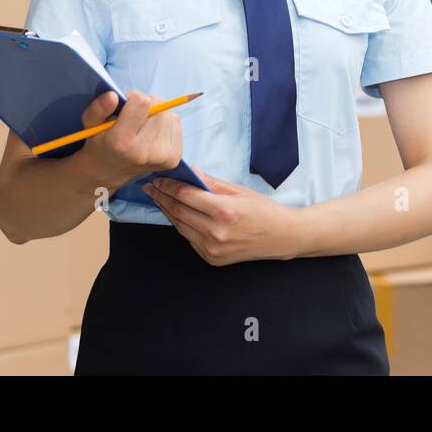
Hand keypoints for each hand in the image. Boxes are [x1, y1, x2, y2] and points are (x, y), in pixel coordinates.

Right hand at [81, 90, 182, 180]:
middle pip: (158, 106)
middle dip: (146, 105)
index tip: (125, 106)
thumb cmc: (100, 142)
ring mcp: (162, 157)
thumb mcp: (90, 123)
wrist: (108, 172)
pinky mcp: (173, 158)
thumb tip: (113, 96)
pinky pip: (176, 123)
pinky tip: (151, 134)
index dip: (133, 98)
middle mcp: (144, 152)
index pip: (142, 103)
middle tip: (133, 117)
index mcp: (121, 142)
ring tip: (141, 127)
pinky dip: (165, 123)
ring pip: (168, 113)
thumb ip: (98, 108)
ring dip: (156, 114)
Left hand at [144, 169, 301, 263]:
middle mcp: (216, 232)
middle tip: (150, 186)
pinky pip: (190, 238)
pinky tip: (177, 213)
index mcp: (224, 211)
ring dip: (167, 211)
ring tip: (159, 198)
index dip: (168, 185)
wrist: (281, 237)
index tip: (158, 178)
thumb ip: (211, 183)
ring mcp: (212, 248)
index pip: (186, 195)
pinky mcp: (212, 258)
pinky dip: (181, 225)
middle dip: (162, 197)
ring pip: (180, 226)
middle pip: (178, 211)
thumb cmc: (263, 210)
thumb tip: (190, 172)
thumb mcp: (239, 191)